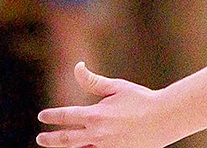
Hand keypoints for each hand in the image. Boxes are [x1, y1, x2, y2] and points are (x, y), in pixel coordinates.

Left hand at [38, 63, 177, 147]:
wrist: (165, 118)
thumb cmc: (141, 99)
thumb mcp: (116, 87)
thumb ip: (93, 81)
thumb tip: (77, 67)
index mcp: (96, 115)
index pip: (66, 116)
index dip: (52, 116)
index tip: (42, 117)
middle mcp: (98, 134)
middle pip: (67, 139)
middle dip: (51, 140)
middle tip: (40, 139)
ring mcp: (107, 147)